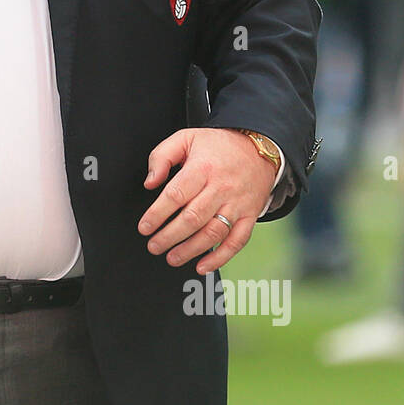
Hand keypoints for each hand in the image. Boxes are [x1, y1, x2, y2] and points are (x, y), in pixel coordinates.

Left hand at [138, 127, 278, 273]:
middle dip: (169, 236)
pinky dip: (220, 257)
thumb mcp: (186, 138)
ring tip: (172, 257)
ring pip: (213, 233)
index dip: (157, 214)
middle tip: (154, 246)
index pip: (176, 195)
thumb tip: (150, 182)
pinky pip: (237, 241)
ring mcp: (237, 204)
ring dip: (190, 250)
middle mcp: (221, 188)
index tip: (145, 227)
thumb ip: (162, 157)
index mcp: (203, 168)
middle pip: (193, 218)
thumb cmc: (218, 146)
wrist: (258, 148)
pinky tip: (203, 266)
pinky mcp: (250, 215)